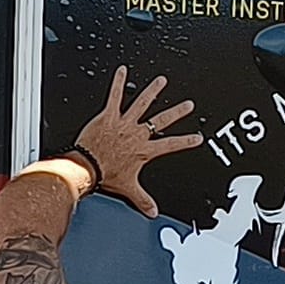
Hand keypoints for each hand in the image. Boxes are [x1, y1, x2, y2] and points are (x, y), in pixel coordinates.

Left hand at [73, 68, 201, 217]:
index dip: (185, 141)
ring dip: (152, 91)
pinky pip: (114, 96)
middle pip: (161, 121)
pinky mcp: (109, 116)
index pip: (170, 145)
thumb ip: (143, 200)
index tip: (197, 137)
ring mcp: (124, 123)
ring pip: (141, 104)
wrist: (87, 168)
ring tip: (161, 81)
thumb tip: (152, 212)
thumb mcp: (129, 188)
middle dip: (177, 112)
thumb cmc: (106, 176)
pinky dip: (118, 83)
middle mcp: (136, 134)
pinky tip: (122, 71)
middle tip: (188, 105)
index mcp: (144, 150)